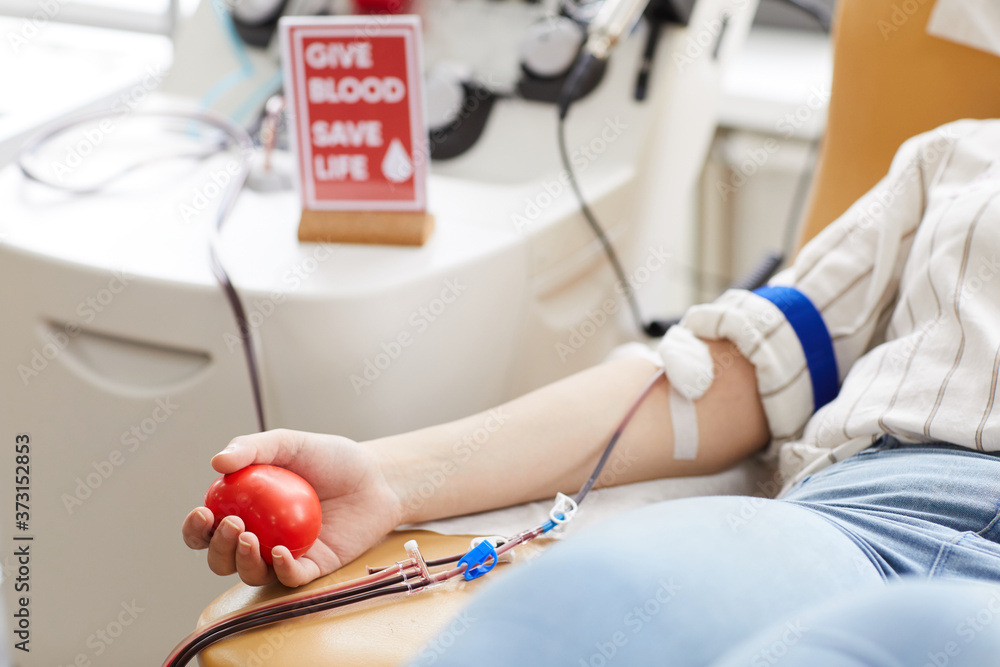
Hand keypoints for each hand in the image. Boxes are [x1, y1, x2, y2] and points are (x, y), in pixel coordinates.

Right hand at [181, 429, 405, 586]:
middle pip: (221, 558)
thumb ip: (253, 447)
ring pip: (251, 574)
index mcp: (245, 510)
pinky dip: (280, 570)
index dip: (196, 528)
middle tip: (232, 524)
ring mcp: (285, 555)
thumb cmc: (331, 458)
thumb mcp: (291, 444)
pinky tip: (279, 552)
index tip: (203, 513)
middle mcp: (260, 537)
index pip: (208, 528)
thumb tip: (217, 462)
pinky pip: (290, 579)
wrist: (377, 476)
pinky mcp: (314, 568)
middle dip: (216, 548)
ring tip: (249, 537)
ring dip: (242, 561)